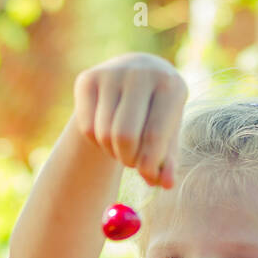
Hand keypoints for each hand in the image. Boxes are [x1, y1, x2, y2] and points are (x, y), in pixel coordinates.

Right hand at [72, 52, 188, 188]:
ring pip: (104, 134)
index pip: (154, 135)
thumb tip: (165, 184)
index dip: (149, 164)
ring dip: (112, 151)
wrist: (133, 77)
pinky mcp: (87, 79)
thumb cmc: (156, 113)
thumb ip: (168, 161)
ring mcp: (111, 73)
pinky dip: (96, 141)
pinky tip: (106, 132)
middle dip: (128, 159)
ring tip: (122, 146)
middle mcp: (140, 73)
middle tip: (132, 162)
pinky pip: (87, 128)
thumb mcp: (168, 135)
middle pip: (125, 135)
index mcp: (170, 85)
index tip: (147, 176)